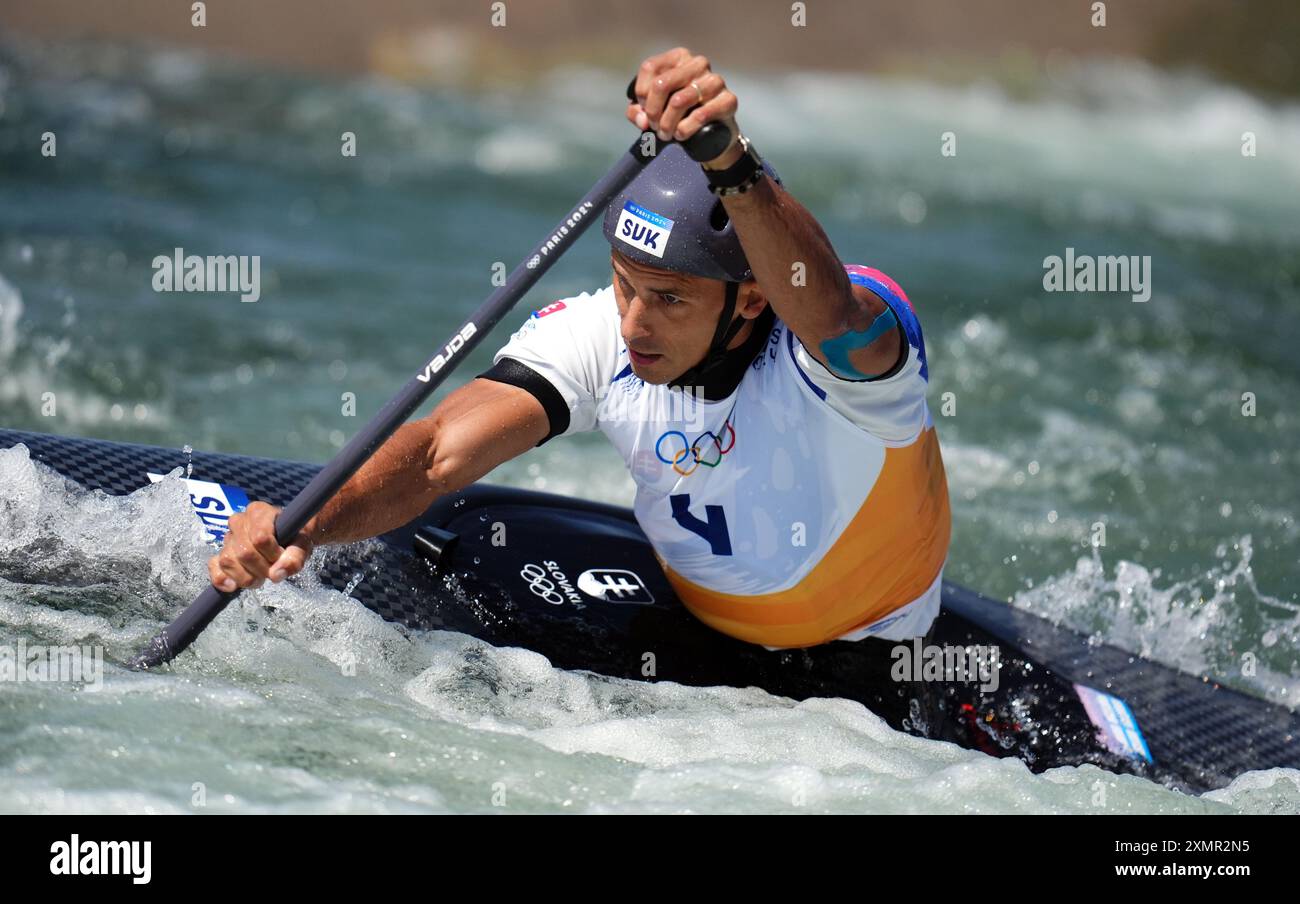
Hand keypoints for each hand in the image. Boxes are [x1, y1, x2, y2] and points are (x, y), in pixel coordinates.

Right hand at [208, 501, 314, 591]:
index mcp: (259, 512)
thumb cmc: (294, 538)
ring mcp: (228, 538)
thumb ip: (295, 557)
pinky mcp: (220, 554)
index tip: (282, 556)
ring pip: (228, 561)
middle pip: (244, 552)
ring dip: (246, 577)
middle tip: (273, 570)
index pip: (260, 538)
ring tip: (260, 577)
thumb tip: (276, 574)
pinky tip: (233, 586)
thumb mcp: (303, 545)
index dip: (272, 554)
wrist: (288, 540)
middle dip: (261, 568)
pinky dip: (221, 579)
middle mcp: (239, 521)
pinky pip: (214, 567)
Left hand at [627, 47, 740, 164]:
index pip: (649, 68)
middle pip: (661, 84)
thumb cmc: (680, 116)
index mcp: (679, 57)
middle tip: (655, 128)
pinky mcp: (728, 100)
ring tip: (668, 135)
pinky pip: (700, 115)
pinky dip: (685, 129)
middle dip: (653, 112)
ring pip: (678, 101)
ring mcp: (715, 80)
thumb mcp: (654, 110)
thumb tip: (642, 120)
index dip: (642, 95)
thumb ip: (637, 111)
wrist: (712, 133)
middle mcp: (698, 63)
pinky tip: (681, 135)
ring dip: (667, 125)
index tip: (645, 111)